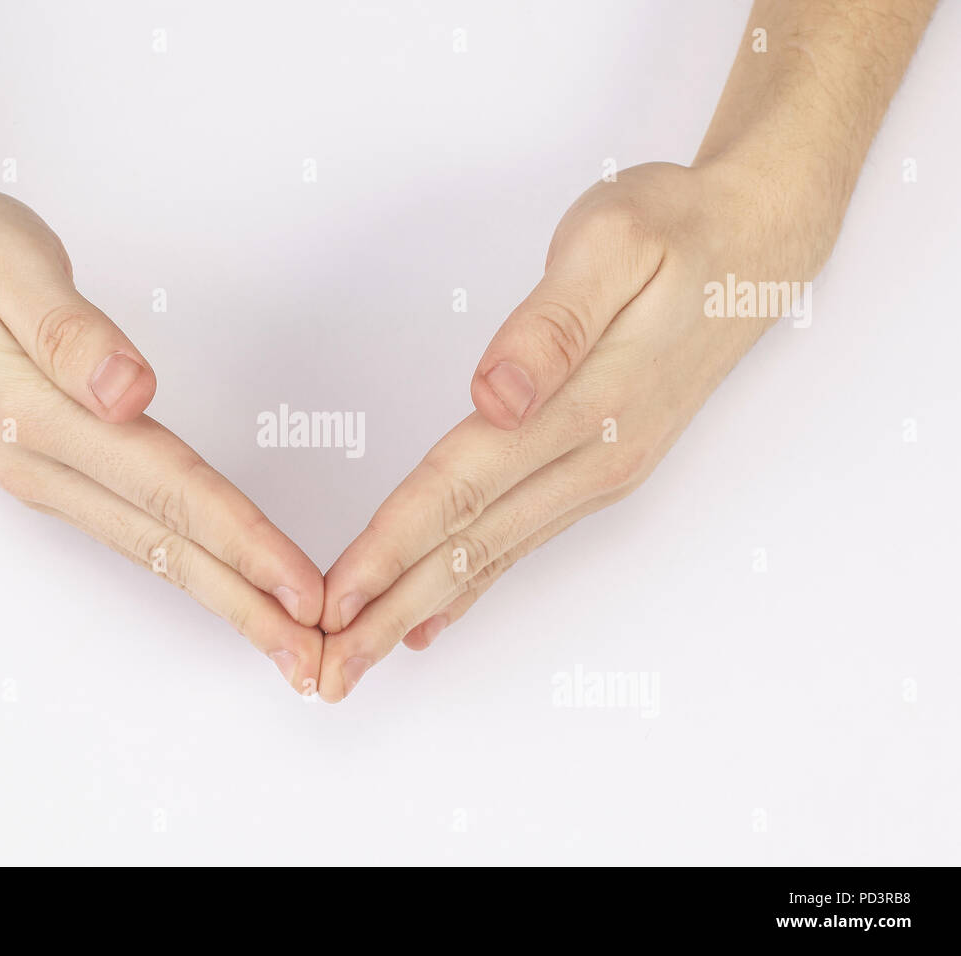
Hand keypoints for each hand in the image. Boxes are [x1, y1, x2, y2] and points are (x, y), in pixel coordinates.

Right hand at [0, 185, 324, 692]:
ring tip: (283, 643)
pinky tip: (220, 587)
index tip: (300, 591)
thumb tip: (131, 390)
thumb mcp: (0, 257)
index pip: (166, 487)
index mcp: (39, 414)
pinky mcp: (49, 475)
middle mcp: (42, 466)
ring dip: (222, 599)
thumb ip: (66, 329)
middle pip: (164, 544)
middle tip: (315, 659)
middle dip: (247, 604)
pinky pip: (132, 532)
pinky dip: (186, 568)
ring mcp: (42, 479)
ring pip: (150, 550)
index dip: (240, 542)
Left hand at [316, 162, 795, 701]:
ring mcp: (599, 472)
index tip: (337, 600)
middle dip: (390, 612)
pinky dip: (472, 586)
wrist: (754, 245)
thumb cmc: (677, 228)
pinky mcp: (598, 469)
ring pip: (491, 555)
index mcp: (584, 405)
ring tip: (363, 658)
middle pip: (470, 545)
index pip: (462, 487)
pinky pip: (520, 542)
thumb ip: (550, 325)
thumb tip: (495, 395)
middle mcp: (593, 459)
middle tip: (329, 673)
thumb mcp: (611, 242)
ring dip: (422, 611)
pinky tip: (435, 618)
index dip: (393, 545)